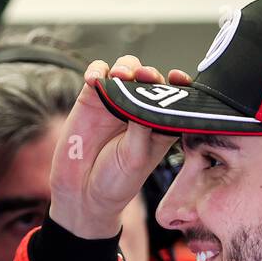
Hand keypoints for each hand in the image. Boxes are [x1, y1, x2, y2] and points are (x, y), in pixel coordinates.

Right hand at [48, 56, 190, 238]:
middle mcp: (139, 110)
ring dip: (126, 67)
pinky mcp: (92, 99)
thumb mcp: (136, 157)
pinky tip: (93, 79)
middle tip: (145, 77)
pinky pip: (97, 74)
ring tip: (120, 76)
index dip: (179, 84)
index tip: (178, 78)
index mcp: (159, 124)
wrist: (82, 193)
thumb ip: (141, 127)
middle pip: (150, 78)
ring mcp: (115, 102)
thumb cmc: (116, 181)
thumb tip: (145, 96)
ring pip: (126, 70)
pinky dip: (96, 71)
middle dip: (150, 73)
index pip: (174, 97)